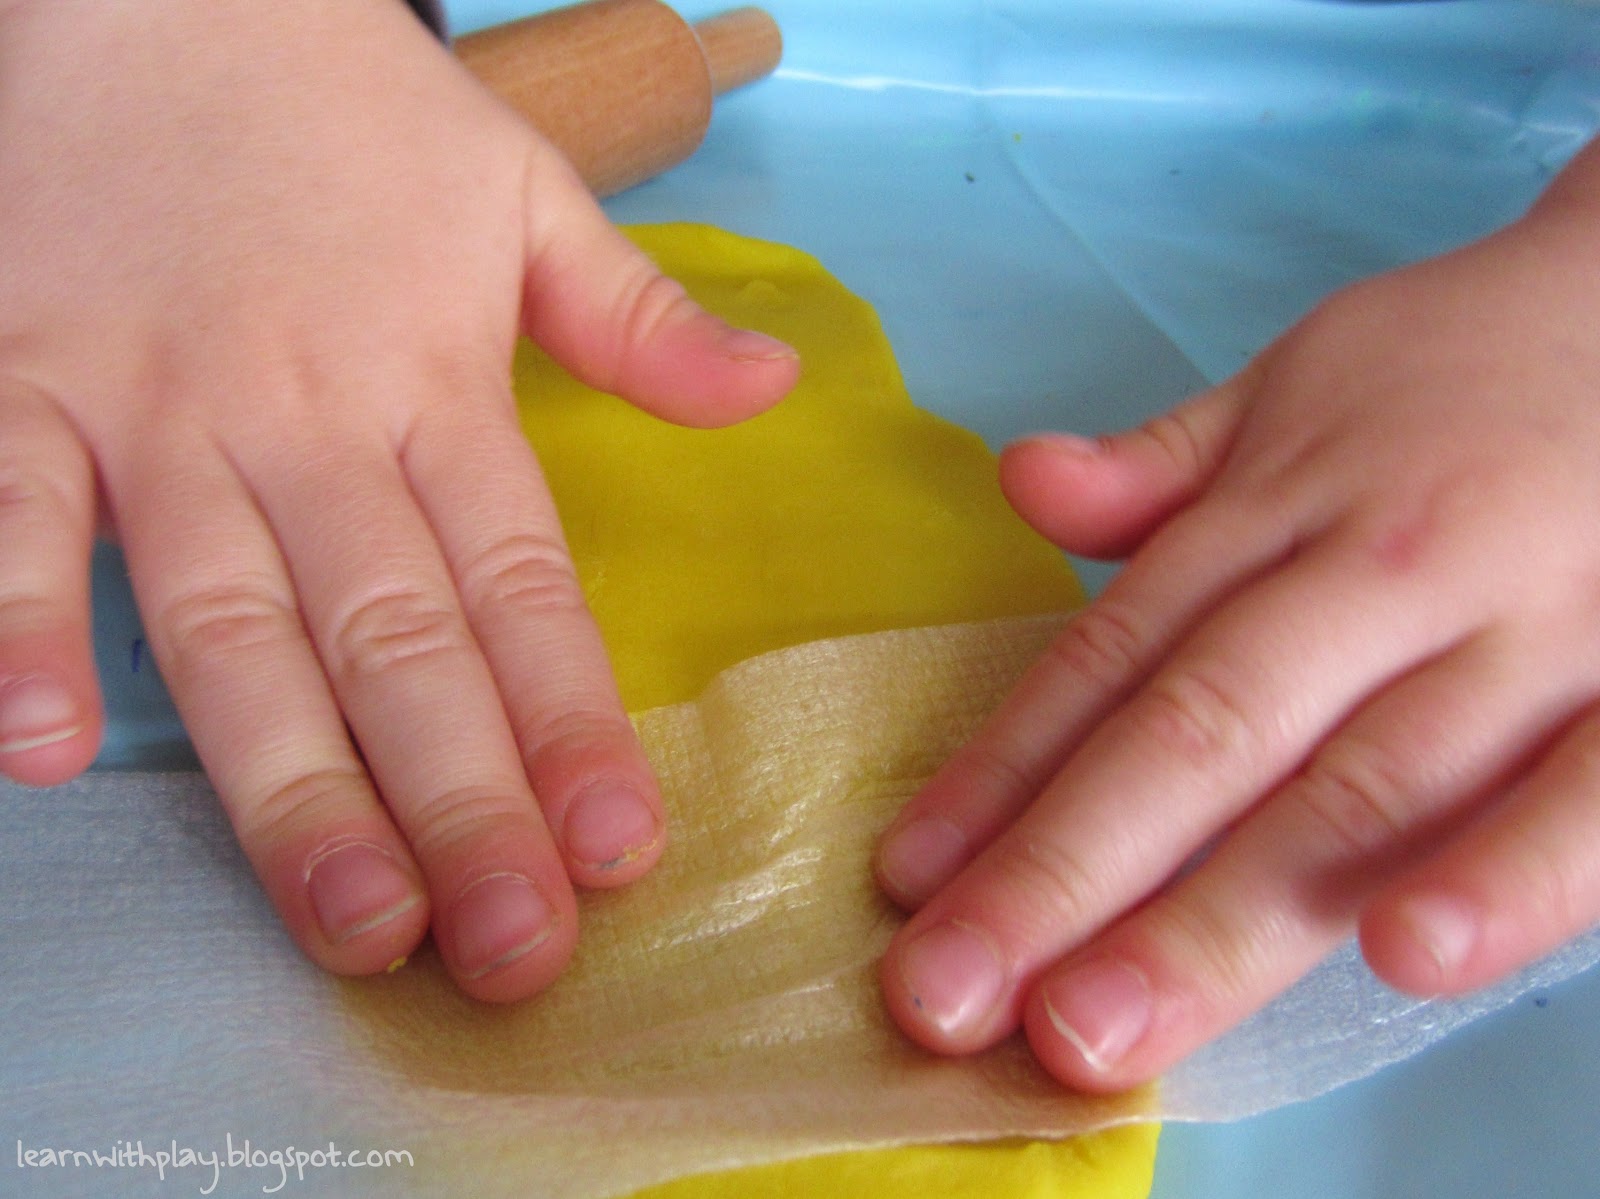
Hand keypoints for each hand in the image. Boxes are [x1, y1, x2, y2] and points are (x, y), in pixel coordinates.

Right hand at [0, 0, 795, 1000]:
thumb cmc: (355, 110)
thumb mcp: (526, 196)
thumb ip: (642, 319)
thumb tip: (772, 394)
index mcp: (437, 384)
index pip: (522, 586)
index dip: (573, 725)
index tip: (621, 847)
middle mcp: (305, 421)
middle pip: (394, 642)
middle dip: (459, 803)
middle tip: (513, 950)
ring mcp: (155, 411)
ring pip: (230, 623)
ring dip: (291, 782)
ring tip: (356, 923)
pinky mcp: (23, 381)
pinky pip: (7, 515)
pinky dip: (12, 623)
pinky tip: (38, 757)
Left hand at [875, 140, 1599, 1089]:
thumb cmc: (1466, 370)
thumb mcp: (1300, 382)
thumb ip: (1165, 460)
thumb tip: (1022, 482)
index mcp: (1281, 508)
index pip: (1113, 661)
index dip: (1002, 775)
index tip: (909, 883)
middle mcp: (1380, 573)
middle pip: (1197, 739)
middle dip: (1063, 877)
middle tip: (949, 1000)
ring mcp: (1524, 630)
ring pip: (1354, 792)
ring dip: (1218, 918)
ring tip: (1097, 1028)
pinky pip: (1585, 793)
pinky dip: (1501, 873)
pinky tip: (1403, 955)